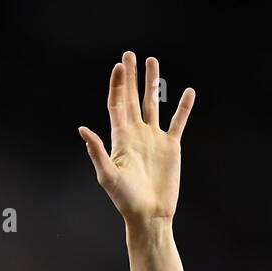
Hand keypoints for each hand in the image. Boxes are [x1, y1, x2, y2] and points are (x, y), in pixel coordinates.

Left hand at [78, 52, 194, 226]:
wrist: (149, 214)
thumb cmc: (125, 200)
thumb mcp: (108, 176)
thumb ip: (97, 151)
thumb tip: (83, 129)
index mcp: (120, 138)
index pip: (116, 104)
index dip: (117, 85)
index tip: (119, 66)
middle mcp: (136, 134)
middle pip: (132, 98)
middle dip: (131, 77)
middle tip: (130, 54)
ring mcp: (154, 139)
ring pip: (153, 104)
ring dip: (152, 83)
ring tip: (152, 61)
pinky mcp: (171, 147)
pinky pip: (178, 122)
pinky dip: (183, 108)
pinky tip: (188, 92)